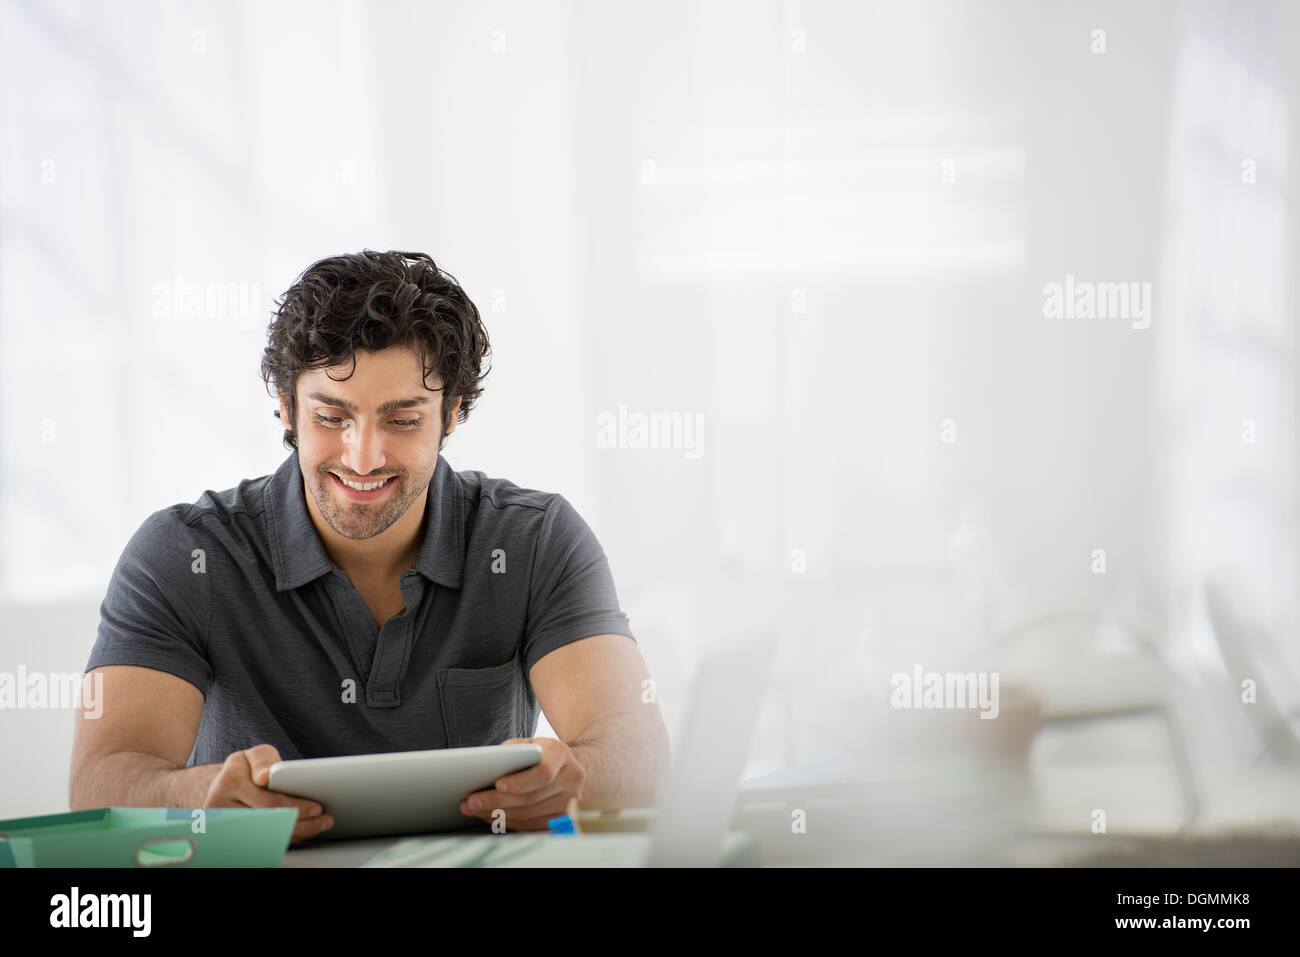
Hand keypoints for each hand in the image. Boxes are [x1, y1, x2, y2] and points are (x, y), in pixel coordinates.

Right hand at [202, 743, 333, 843]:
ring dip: (297, 832)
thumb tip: (264, 776)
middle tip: (324, 820)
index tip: (316, 808)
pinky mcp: (233, 837)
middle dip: (301, 822)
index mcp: (230, 781)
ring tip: (320, 825)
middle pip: (269, 822)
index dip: (293, 806)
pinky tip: (303, 831)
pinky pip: (263, 841)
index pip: (267, 801)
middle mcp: (223, 806)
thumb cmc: (245, 769)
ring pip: (267, 835)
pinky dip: (285, 837)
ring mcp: (227, 825)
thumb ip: (264, 760)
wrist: (221, 787)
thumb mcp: (254, 755)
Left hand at [460, 737, 584, 830]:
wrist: (566, 766)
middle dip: (497, 801)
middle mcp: (571, 779)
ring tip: (475, 809)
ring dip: (498, 814)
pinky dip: (508, 821)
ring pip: (529, 814)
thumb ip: (514, 750)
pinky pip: (530, 824)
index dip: (520, 781)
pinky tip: (491, 816)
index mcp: (561, 754)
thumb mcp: (530, 743)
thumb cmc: (541, 753)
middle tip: (472, 801)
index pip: (543, 772)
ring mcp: (569, 802)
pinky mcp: (563, 819)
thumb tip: (489, 765)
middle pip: (531, 797)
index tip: (498, 784)